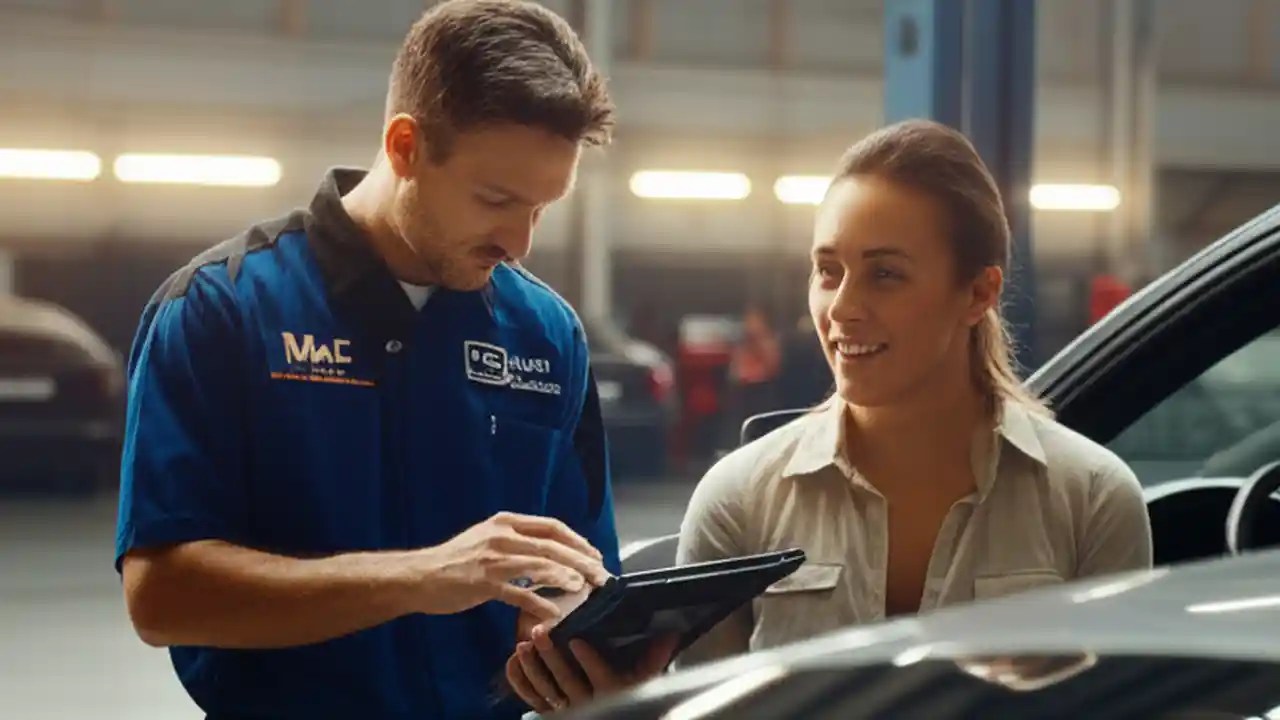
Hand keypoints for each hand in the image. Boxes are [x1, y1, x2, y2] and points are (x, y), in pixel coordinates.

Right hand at [411, 512, 609, 620]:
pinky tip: (554, 615)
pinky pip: (519, 594)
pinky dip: (540, 604)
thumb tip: (551, 553)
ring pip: (540, 566)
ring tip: (583, 589)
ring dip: (565, 578)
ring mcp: (492, 559)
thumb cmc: (456, 560)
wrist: (420, 576)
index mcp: (505, 522)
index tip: (594, 555)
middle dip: (580, 560)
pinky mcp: (483, 583)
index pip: (551, 527)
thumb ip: (517, 541)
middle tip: (599, 575)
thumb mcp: (488, 539)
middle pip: (552, 546)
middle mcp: (502, 536)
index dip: (577, 541)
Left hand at [505, 626, 678, 712]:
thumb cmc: (631, 698)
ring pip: (546, 690)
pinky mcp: (551, 709)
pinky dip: (520, 680)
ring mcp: (566, 708)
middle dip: (552, 657)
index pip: (601, 677)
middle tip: (541, 632)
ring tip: (524, 644)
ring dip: (533, 667)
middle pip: (567, 682)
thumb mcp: (645, 679)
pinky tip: (514, 660)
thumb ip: (655, 657)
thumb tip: (670, 631)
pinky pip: (531, 698)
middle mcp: (588, 703)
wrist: (616, 718)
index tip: (577, 641)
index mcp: (612, 693)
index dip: (589, 661)